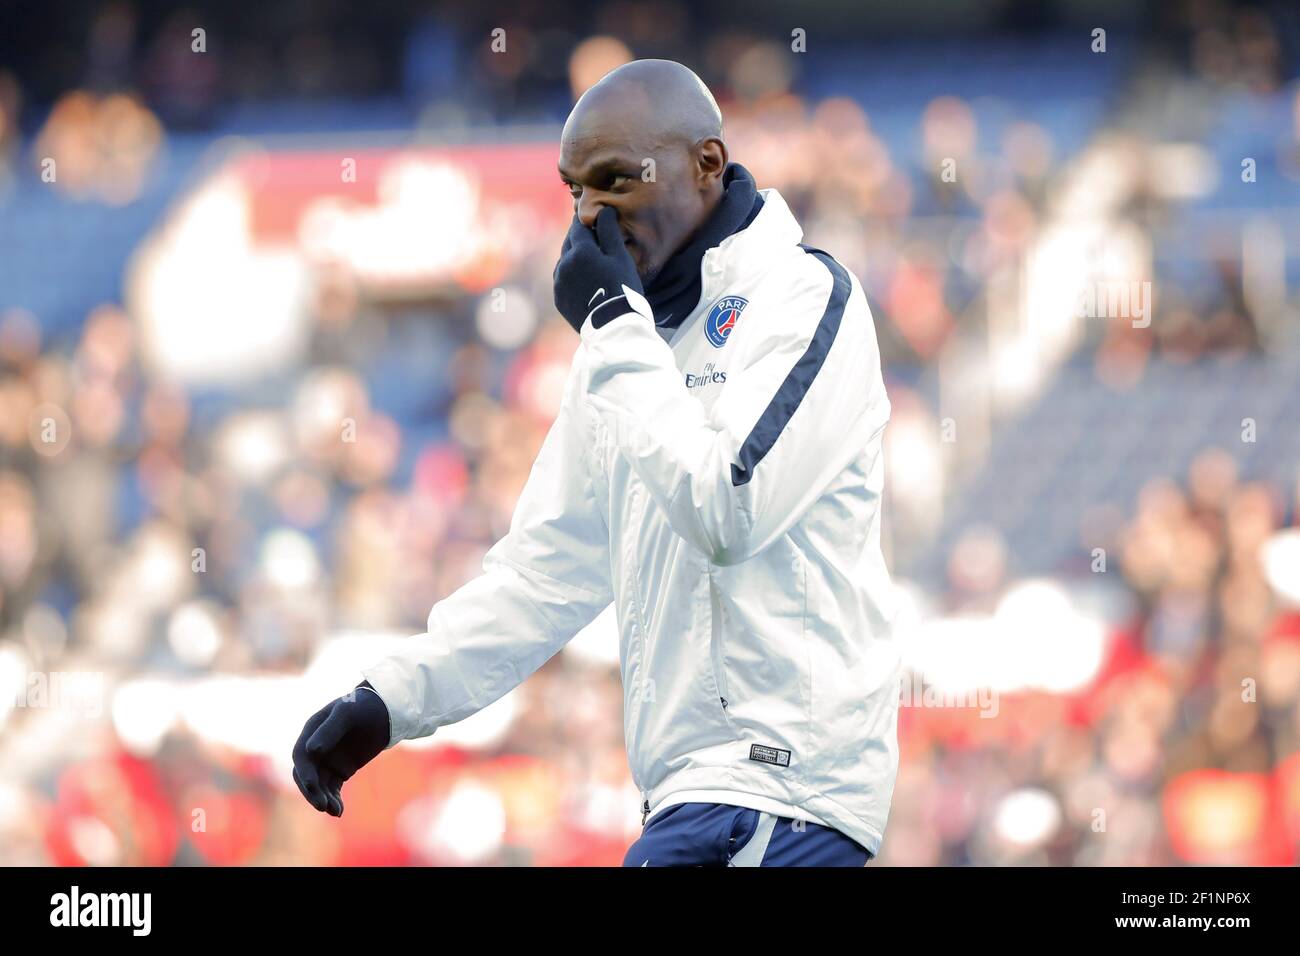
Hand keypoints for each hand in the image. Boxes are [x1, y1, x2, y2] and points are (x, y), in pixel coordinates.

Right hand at [292, 681, 390, 816]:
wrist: (386, 711)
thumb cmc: (365, 706)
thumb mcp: (348, 714)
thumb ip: (330, 730)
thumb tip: (311, 750)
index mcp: (312, 731)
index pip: (301, 756)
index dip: (304, 772)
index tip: (312, 785)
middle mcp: (315, 748)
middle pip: (306, 775)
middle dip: (312, 791)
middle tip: (322, 806)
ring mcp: (328, 760)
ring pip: (320, 785)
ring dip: (324, 799)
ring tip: (335, 811)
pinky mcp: (341, 770)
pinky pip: (333, 789)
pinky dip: (334, 800)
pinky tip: (339, 811)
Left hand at [553, 206, 645, 332]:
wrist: (613, 326)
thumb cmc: (622, 288)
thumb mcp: (620, 258)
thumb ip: (609, 232)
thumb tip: (603, 210)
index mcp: (580, 250)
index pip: (578, 226)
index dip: (586, 220)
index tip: (591, 216)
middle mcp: (564, 263)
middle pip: (569, 242)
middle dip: (579, 237)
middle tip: (591, 235)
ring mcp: (559, 282)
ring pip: (564, 261)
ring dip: (574, 257)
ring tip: (588, 260)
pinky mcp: (558, 298)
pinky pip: (562, 280)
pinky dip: (571, 275)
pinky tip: (583, 280)